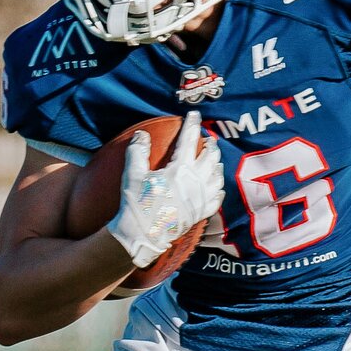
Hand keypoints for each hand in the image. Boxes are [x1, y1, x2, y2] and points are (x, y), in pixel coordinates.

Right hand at [109, 112, 222, 267]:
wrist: (142, 235)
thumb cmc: (136, 205)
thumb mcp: (132, 175)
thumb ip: (137, 152)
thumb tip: (141, 135)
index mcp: (179, 169)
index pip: (189, 139)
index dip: (191, 124)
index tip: (194, 115)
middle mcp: (195, 181)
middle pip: (210, 156)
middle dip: (210, 144)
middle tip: (208, 139)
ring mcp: (201, 198)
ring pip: (217, 175)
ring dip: (217, 164)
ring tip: (214, 159)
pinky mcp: (201, 213)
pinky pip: (218, 198)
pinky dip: (219, 189)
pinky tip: (216, 186)